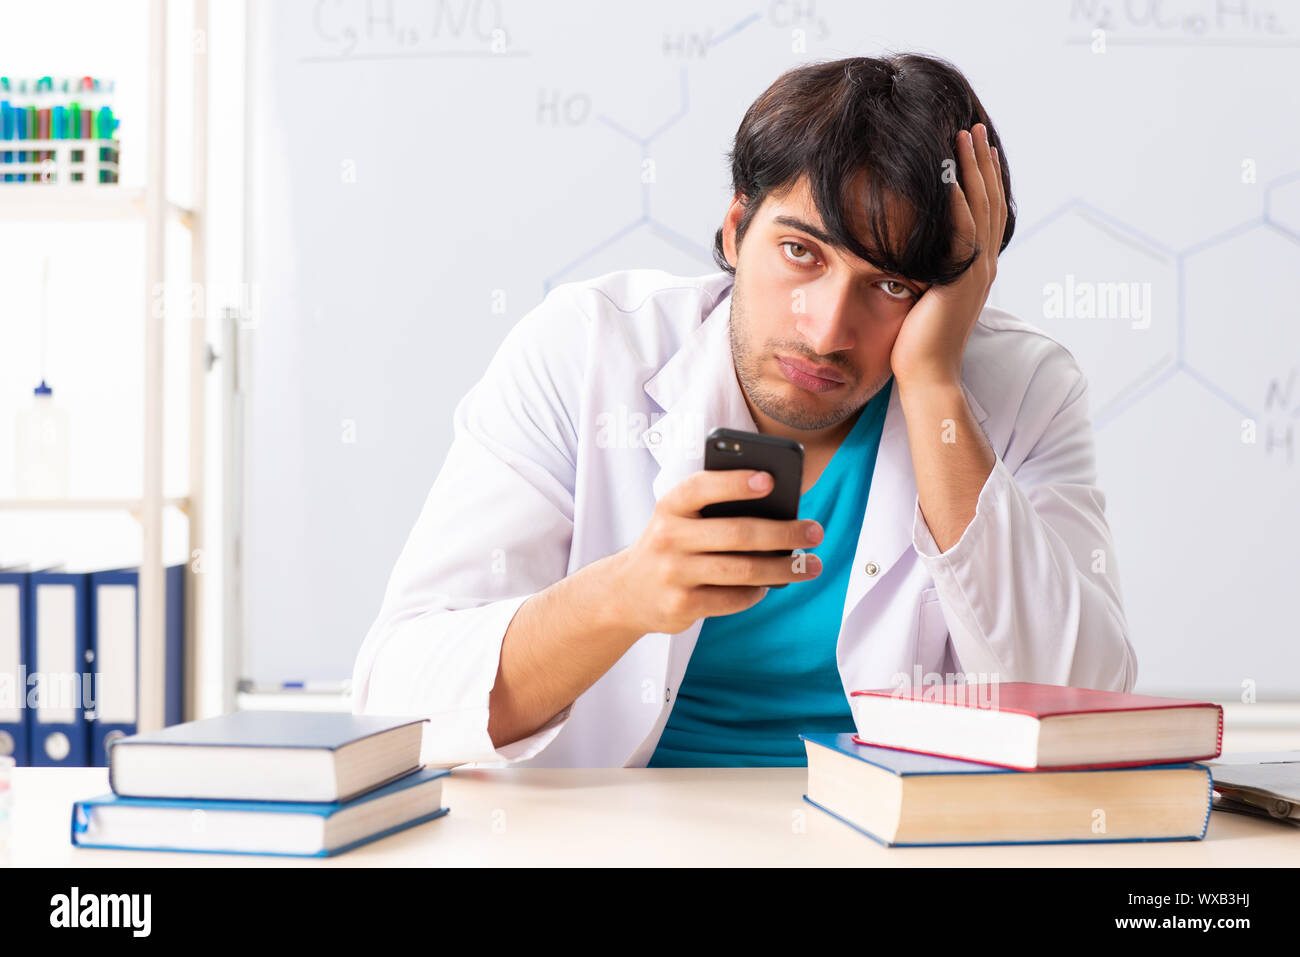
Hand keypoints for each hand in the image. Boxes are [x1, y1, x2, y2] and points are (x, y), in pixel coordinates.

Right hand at [609, 468, 823, 635]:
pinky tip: (769, 585)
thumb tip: (780, 514)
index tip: (770, 479)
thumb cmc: (671, 546)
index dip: (735, 482)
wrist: (626, 592)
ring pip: (743, 570)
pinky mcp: (681, 606)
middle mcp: (668, 537)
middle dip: (783, 532)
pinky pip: (733, 599)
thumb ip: (716, 511)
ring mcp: (673, 574)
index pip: (702, 487)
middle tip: (815, 532)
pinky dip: (757, 592)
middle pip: (737, 533)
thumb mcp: (679, 519)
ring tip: (811, 566)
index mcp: (670, 507)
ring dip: (784, 568)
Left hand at [889, 123, 1006, 388]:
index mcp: (976, 268)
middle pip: (987, 201)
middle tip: (973, 128)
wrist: (927, 375)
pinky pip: (962, 233)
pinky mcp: (960, 280)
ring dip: (972, 171)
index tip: (973, 148)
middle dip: (981, 162)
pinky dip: (956, 203)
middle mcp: (982, 265)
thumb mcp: (925, 296)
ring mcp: (975, 272)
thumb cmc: (917, 343)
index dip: (981, 178)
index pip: (983, 212)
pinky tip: (948, 177)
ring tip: (964, 137)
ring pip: (979, 209)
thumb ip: (926, 269)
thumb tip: (910, 249)